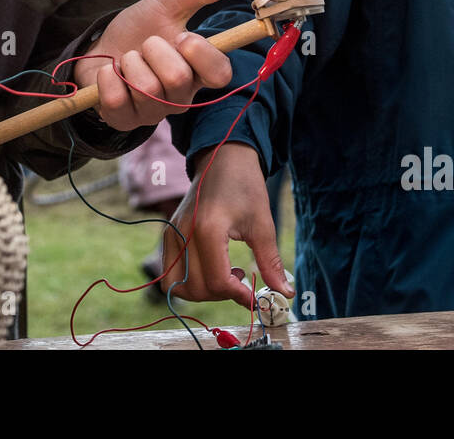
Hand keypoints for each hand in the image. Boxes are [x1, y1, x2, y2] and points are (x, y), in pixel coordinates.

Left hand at [73, 0, 241, 131]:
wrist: (100, 48)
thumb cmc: (139, 31)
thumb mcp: (168, 6)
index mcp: (198, 71)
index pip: (220, 75)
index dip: (201, 54)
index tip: (183, 36)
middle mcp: (181, 98)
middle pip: (177, 78)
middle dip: (153, 50)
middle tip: (146, 45)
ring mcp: (153, 113)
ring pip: (146, 89)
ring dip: (129, 63)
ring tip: (128, 59)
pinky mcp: (124, 121)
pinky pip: (116, 99)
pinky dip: (107, 77)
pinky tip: (110, 74)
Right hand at [160, 143, 292, 308]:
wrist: (222, 157)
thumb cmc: (244, 185)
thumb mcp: (262, 223)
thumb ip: (270, 262)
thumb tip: (284, 293)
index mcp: (208, 229)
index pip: (217, 281)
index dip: (239, 296)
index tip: (254, 298)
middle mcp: (184, 233)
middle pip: (196, 288)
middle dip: (221, 294)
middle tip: (241, 281)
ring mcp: (172, 233)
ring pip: (176, 285)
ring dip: (201, 291)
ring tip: (224, 274)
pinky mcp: (169, 233)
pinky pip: (169, 272)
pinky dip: (187, 280)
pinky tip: (211, 266)